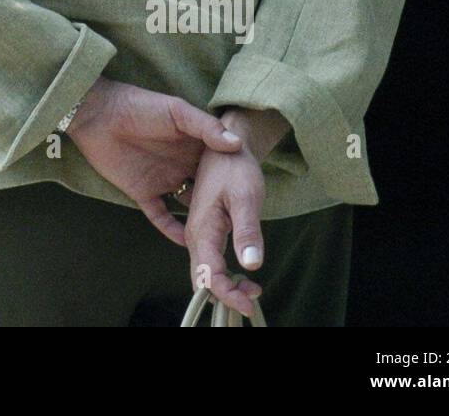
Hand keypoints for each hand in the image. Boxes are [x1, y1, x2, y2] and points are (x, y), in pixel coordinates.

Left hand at [66, 78, 242, 246]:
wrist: (98, 112)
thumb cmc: (139, 105)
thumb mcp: (176, 111)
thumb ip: (205, 127)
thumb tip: (237, 144)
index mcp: (193, 146)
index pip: (220, 168)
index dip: (235, 181)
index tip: (257, 197)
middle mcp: (182, 165)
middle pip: (208, 192)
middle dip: (224, 210)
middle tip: (244, 231)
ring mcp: (163, 180)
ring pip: (187, 208)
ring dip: (202, 224)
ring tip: (222, 245)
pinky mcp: (142, 191)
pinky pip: (160, 216)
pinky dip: (172, 230)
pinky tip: (189, 245)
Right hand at [183, 131, 267, 318]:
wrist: (226, 146)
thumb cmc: (236, 168)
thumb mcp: (247, 197)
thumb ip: (247, 230)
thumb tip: (251, 265)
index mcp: (201, 228)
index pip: (208, 275)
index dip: (228, 294)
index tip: (250, 302)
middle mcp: (194, 234)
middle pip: (202, 277)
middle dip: (226, 295)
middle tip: (254, 296)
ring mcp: (197, 232)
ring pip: (204, 270)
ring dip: (224, 285)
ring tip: (252, 287)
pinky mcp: (204, 229)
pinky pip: (207, 260)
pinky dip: (221, 273)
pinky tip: (240, 273)